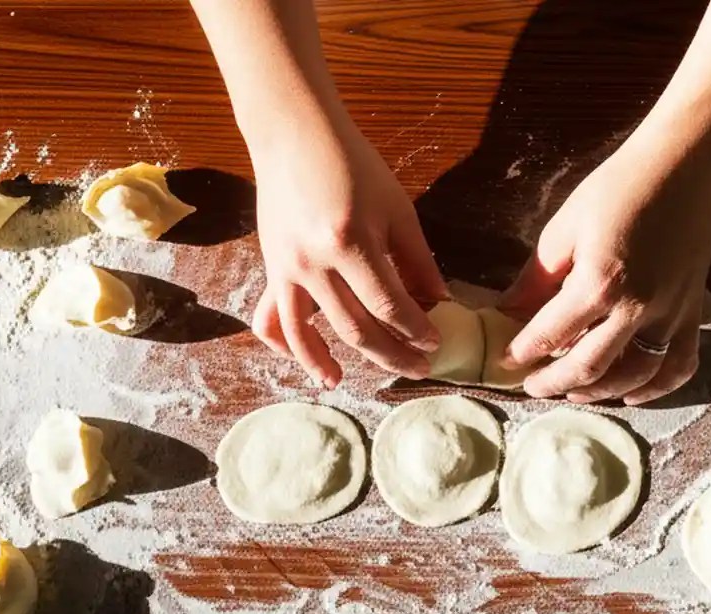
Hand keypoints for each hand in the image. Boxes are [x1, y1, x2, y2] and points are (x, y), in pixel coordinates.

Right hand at [249, 125, 447, 387]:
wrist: (294, 134)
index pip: (388, 304)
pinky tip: (312, 363)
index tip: (436, 340)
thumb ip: (418, 259)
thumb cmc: (352, 164)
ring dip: (332, 363)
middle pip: (355, 327)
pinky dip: (291, 347)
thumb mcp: (397, 208)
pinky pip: (275, 320)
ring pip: (311, 333)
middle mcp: (313, 261)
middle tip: (419, 367)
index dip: (415, 328)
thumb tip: (439, 302)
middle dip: (391, 353)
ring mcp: (286, 268)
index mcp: (350, 241)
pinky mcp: (271, 268)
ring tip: (352, 381)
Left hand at [501, 137, 710, 404]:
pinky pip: (679, 365)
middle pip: (589, 368)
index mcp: (598, 283)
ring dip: (599, 391)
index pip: (550, 334)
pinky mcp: (693, 312)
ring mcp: (670, 315)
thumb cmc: (618, 188)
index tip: (505, 360)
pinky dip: (655, 388)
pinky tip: (629, 391)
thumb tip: (507, 311)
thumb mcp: (564, 228)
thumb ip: (536, 278)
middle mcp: (637, 308)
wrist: (682, 167)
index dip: (522, 352)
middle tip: (532, 386)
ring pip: (634, 376)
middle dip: (554, 383)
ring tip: (573, 391)